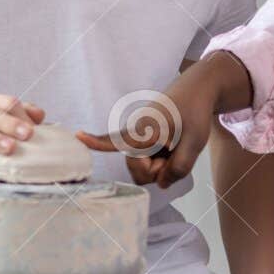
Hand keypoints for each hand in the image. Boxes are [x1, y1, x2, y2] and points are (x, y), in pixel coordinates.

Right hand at [77, 52, 248, 187]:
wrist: (197, 89)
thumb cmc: (195, 112)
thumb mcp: (195, 143)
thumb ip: (179, 167)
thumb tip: (162, 184)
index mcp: (145, 130)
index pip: (119, 144)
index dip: (97, 142)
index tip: (76, 135)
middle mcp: (136, 133)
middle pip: (138, 171)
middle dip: (158, 170)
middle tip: (178, 151)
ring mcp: (138, 136)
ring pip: (143, 167)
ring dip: (161, 164)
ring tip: (176, 146)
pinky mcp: (142, 137)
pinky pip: (144, 157)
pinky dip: (157, 159)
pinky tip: (149, 148)